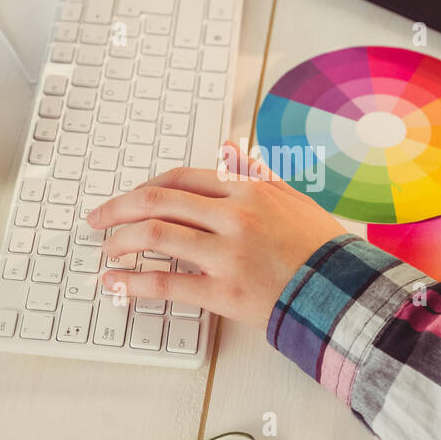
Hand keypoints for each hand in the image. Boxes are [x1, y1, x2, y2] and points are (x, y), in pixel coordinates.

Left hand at [87, 142, 344, 328]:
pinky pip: (167, 283)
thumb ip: (257, 173)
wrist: (343, 291)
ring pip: (156, 237)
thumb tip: (229, 148)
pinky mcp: (225, 291)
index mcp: (247, 191)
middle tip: (97, 220)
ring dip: (121, 242)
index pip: (180, 179)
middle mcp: (234, 216)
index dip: (145, 188)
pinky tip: (115, 284)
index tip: (128, 199)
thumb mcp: (292, 198)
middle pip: (158, 201)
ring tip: (107, 250)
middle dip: (118, 209)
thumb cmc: (319, 249)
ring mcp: (227, 253)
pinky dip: (133, 282)